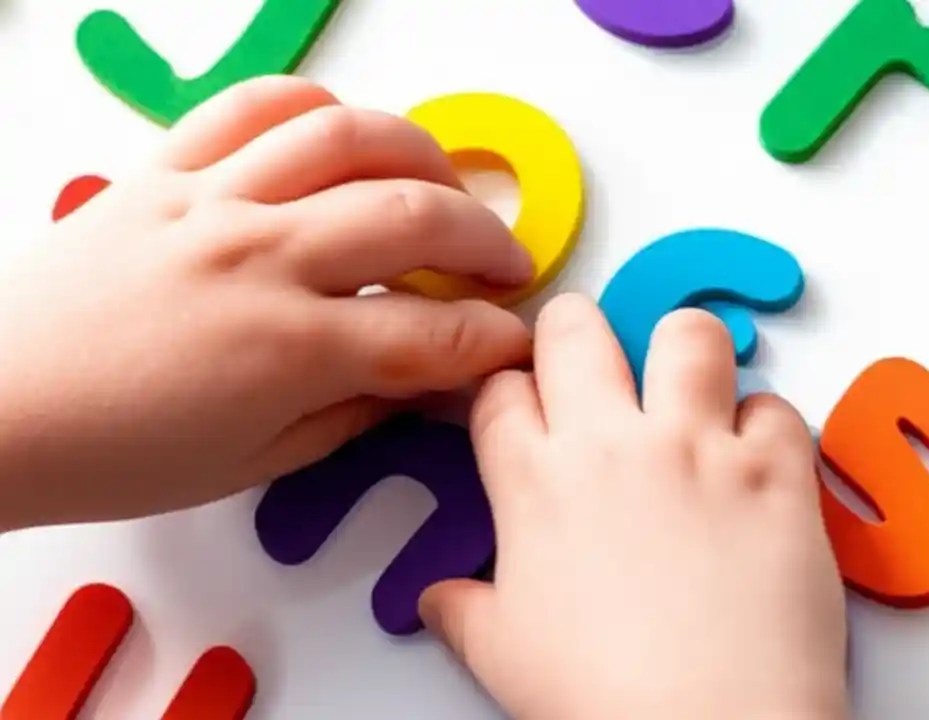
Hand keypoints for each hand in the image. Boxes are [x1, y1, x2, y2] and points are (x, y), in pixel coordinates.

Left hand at [0, 76, 532, 529]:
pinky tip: (347, 135)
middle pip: (414, 217)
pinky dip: (317, 106)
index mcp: (285, 349)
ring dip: (423, 154)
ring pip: (349, 138)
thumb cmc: (109, 449)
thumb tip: (424, 383)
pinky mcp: (166, 169)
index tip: (517, 343)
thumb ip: (354, 414)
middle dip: (487, 240)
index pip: (433, 334)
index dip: (496, 341)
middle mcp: (259, 257)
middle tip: (506, 264)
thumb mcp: (253, 462)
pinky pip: (255, 105)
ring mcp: (212, 200)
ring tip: (447, 184)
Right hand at [419, 294, 847, 719]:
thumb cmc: (602, 698)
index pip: (502, 388)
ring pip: (688, 333)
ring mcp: (699, 447)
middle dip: (578, 331)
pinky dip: (767, 424)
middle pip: (578, 329)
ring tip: (689, 387)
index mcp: (535, 482)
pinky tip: (757, 461)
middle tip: (596, 363)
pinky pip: (775, 404)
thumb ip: (465, 612)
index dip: (511, 388)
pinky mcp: (776, 470)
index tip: (526, 403)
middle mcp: (613, 444)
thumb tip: (438, 601)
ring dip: (684, 352)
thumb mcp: (504, 656)